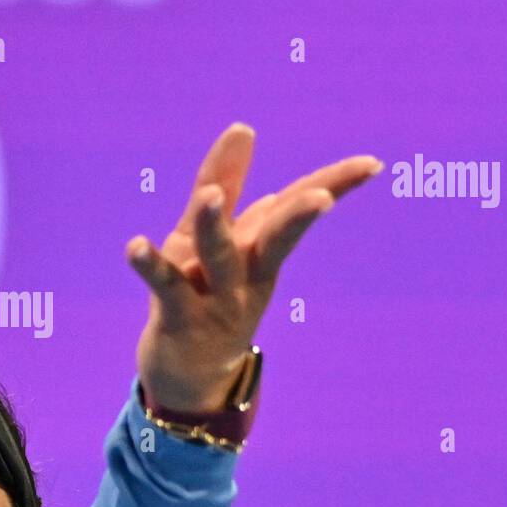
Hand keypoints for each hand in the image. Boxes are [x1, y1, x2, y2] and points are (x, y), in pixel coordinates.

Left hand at [126, 124, 382, 412]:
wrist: (189, 377)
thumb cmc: (206, 296)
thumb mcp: (216, 237)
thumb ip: (225, 182)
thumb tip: (243, 129)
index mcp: (262, 250)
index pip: (299, 207)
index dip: (335, 184)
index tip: (372, 164)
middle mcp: (247, 274)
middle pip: (276, 238)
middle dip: (297, 216)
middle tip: (321, 195)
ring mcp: (216, 299)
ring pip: (219, 259)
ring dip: (215, 228)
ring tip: (212, 197)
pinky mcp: (180, 318)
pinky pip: (166, 288)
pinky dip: (151, 266)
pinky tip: (135, 245)